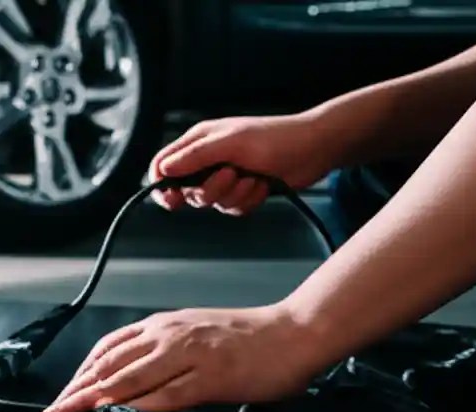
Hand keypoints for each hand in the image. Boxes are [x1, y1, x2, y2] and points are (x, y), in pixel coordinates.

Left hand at [40, 305, 323, 411]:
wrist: (293, 333)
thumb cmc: (248, 338)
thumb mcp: (194, 335)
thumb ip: (161, 354)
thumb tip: (127, 379)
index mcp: (165, 326)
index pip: (109, 349)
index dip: (81, 373)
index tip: (63, 393)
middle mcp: (171, 336)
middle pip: (110, 365)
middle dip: (77, 389)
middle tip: (55, 410)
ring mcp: (190, 355)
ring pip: (131, 376)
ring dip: (96, 396)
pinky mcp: (210, 376)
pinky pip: (167, 392)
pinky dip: (139, 402)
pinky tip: (120, 411)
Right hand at [149, 112, 339, 215]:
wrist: (314, 150)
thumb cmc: (276, 138)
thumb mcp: (230, 144)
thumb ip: (194, 157)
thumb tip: (163, 170)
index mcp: (199, 142)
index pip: (163, 164)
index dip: (162, 184)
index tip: (173, 197)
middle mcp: (208, 160)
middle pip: (186, 190)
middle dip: (209, 190)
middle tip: (230, 176)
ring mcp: (225, 177)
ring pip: (211, 202)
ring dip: (234, 195)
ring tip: (252, 178)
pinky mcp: (241, 191)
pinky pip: (231, 209)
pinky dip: (247, 201)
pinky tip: (261, 185)